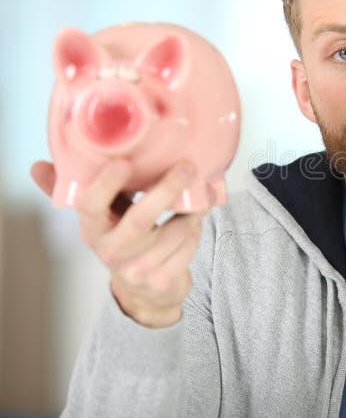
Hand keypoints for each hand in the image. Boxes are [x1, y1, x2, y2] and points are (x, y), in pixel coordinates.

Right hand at [31, 159, 211, 327]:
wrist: (145, 292)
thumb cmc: (124, 239)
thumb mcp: (102, 218)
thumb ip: (81, 190)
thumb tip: (38, 166)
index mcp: (93, 230)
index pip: (91, 206)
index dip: (106, 184)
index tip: (123, 162)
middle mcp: (112, 251)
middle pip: (140, 219)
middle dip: (166, 190)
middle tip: (186, 166)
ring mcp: (138, 269)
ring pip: (176, 229)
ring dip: (192, 209)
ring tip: (197, 195)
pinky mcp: (163, 280)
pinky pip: (190, 243)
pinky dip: (198, 226)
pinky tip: (196, 219)